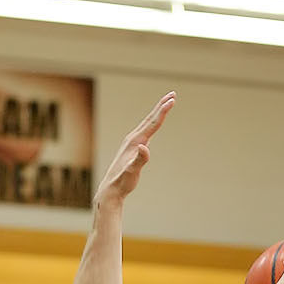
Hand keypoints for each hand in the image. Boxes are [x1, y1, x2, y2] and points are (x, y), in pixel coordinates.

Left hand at [94, 92, 174, 207]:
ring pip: (147, 124)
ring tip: (165, 104)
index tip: (172, 100)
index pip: (152, 123)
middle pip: (150, 119)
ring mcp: (131, 142)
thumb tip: (144, 147)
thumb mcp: (132, 172)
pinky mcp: (132, 148)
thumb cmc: (122, 182)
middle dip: (161, 106)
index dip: (163, 111)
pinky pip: (144, 131)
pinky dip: (152, 124)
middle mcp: (132, 138)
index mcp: (135, 141)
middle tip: (172, 94)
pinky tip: (153, 125)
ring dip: (157, 113)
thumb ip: (139, 160)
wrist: (111, 189)